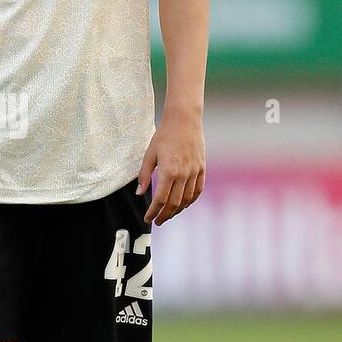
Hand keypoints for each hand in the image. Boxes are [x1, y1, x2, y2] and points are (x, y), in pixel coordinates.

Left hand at [136, 107, 205, 224]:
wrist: (184, 121)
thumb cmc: (164, 136)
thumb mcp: (149, 155)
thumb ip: (145, 175)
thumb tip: (139, 193)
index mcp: (169, 172)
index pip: (160, 200)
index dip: (153, 212)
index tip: (148, 218)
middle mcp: (184, 174)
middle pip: (174, 204)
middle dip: (164, 215)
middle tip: (157, 220)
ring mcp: (195, 172)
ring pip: (187, 200)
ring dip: (177, 210)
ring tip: (168, 214)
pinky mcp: (202, 169)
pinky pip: (197, 190)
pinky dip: (190, 200)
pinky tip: (183, 204)